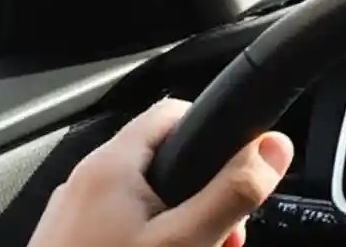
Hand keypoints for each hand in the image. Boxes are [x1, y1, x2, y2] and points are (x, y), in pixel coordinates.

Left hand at [28, 98, 293, 246]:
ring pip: (146, 199)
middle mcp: (86, 181)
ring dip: (183, 222)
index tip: (240, 168)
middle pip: (165, 162)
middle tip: (225, 236)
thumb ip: (232, 192)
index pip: (174, 112)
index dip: (215, 133)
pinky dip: (153, 239)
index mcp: (112, 165)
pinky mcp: (70, 243)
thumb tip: (275, 147)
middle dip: (205, 194)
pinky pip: (123, 226)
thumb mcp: (185, 242)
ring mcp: (73, 215)